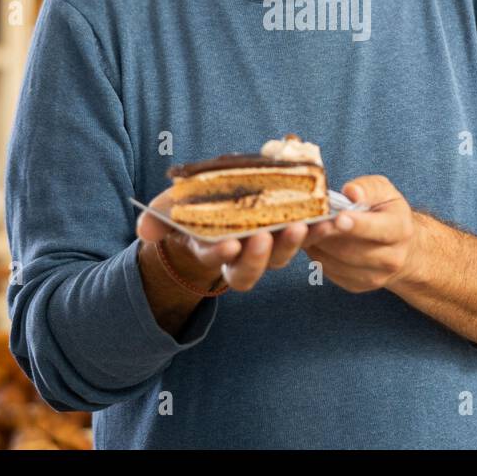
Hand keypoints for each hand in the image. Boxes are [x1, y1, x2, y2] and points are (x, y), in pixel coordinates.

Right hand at [135, 186, 341, 292]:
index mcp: (213, 251)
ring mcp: (268, 249)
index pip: (216, 259)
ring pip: (280, 257)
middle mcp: (241, 258)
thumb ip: (159, 220)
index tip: (226, 245)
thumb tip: (144, 230)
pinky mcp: (291, 235)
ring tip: (303, 225)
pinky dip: (322, 231)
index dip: (220, 254)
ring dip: (294, 243)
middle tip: (264, 237)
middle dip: (258, 255)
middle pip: (251, 268)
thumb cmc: (197, 211)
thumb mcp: (175, 210)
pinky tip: (332, 219)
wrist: (223, 208)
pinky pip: (308, 238)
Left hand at [303, 175, 423, 292]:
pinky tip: (314, 240)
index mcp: (401, 230)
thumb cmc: (386, 210)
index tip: (337, 217)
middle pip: (351, 250)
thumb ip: (368, 188)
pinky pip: (328, 271)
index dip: (357, 224)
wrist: (400, 246)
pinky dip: (317, 255)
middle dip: (326, 234)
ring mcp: (375, 277)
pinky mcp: (357, 286)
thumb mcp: (384, 191)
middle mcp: (392, 258)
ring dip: (317, 244)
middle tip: (306, 220)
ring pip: (335, 262)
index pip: (378, 229)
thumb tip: (351, 192)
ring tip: (307, 227)